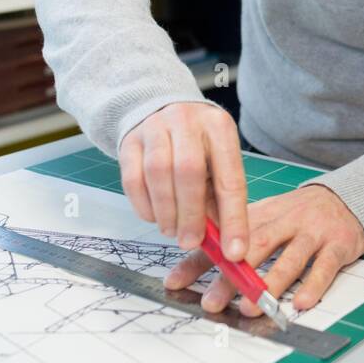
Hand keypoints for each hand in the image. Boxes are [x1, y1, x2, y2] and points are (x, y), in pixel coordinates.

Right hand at [118, 102, 248, 260]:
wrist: (160, 110)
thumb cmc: (197, 146)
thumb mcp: (217, 164)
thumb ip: (221, 202)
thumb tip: (226, 246)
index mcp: (220, 128)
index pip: (230, 179)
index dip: (234, 219)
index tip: (234, 252)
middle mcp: (188, 121)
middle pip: (189, 172)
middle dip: (191, 215)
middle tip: (190, 241)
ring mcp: (155, 127)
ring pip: (158, 173)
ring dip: (166, 212)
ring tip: (172, 230)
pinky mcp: (130, 140)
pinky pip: (133, 179)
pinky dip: (144, 206)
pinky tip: (154, 216)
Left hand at [165, 184, 363, 315]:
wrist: (346, 198)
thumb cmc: (298, 214)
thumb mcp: (266, 217)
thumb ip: (235, 236)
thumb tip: (194, 258)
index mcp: (263, 214)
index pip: (226, 236)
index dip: (200, 259)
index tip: (176, 281)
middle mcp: (286, 221)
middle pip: (256, 246)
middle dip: (232, 276)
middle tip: (212, 301)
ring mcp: (312, 232)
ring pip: (291, 258)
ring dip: (270, 283)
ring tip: (251, 306)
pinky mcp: (337, 244)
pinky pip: (325, 266)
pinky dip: (313, 285)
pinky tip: (301, 302)